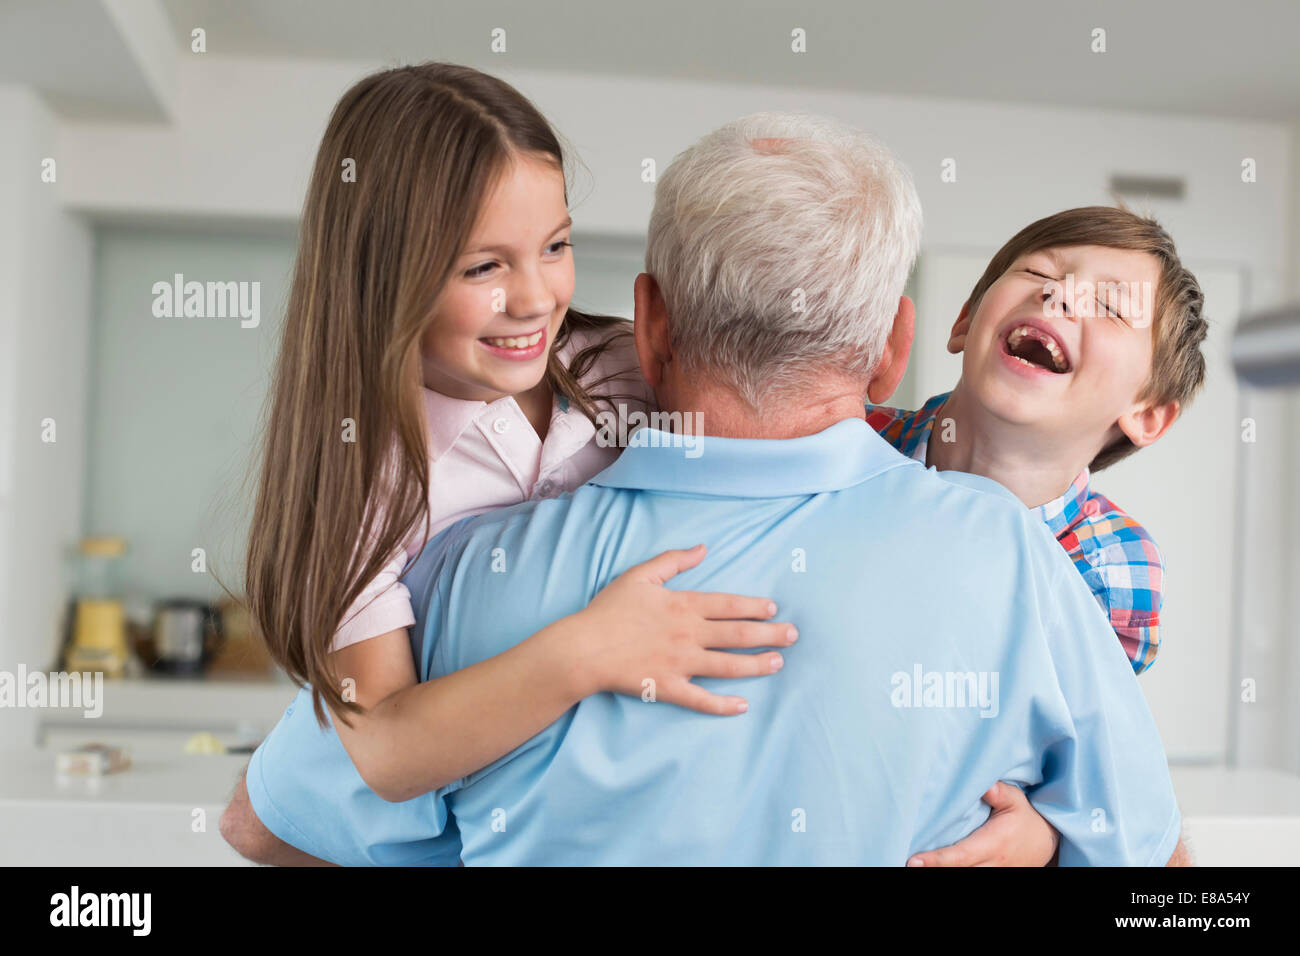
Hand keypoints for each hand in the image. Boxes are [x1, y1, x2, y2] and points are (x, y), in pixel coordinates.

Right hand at [568, 544, 794, 715]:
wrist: (583, 648)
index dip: (755, 607)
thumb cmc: (608, 610)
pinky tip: (743, 706)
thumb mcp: (639, 575)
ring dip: (757, 665)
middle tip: (793, 635)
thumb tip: (703, 548)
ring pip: (729, 666)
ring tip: (778, 663)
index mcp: (683, 606)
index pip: (729, 605)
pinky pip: (702, 699)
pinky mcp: (669, 687)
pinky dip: (723, 705)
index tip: (774, 609)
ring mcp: (681, 663)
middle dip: (770, 634)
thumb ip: (673, 560)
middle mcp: (689, 634)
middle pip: (739, 635)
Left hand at [906, 782, 1058, 866]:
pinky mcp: (991, 876)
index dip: (938, 860)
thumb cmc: (1024, 818)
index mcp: (995, 843)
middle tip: (906, 863)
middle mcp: (993, 864)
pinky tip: (929, 865)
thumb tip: (986, 785)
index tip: (914, 861)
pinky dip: (950, 870)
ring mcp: (993, 873)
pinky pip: (968, 876)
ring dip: (939, 870)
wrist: (1045, 842)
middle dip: (932, 868)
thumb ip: (1000, 792)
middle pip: (958, 871)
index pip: (962, 856)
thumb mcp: (1016, 801)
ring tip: (914, 864)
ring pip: (963, 876)